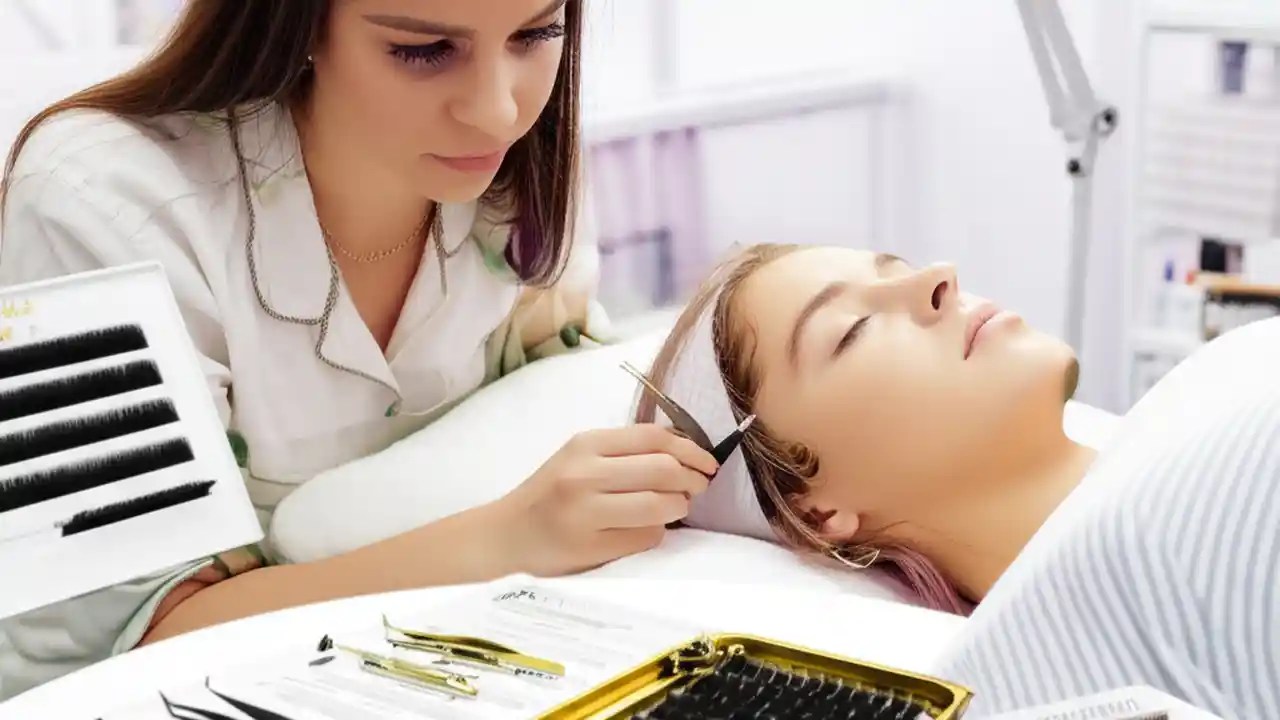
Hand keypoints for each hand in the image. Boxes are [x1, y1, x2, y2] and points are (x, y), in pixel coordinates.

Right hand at [496, 425, 717, 576]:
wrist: (506, 535)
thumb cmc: (550, 494)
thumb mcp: (579, 458)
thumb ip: (624, 451)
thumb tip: (686, 450)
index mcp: (585, 445)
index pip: (653, 437)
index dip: (691, 448)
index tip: (707, 462)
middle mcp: (584, 475)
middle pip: (663, 469)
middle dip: (692, 480)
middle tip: (698, 487)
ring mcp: (585, 513)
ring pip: (659, 505)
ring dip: (679, 507)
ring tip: (674, 508)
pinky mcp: (589, 548)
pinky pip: (646, 537)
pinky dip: (657, 532)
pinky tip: (648, 529)